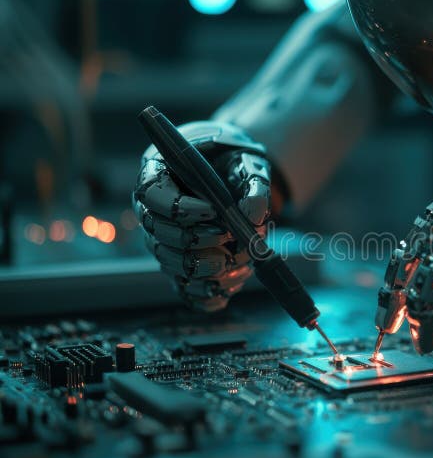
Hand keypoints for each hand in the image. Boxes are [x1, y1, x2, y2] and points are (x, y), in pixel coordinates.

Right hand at [133, 121, 274, 311]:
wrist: (236, 178)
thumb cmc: (233, 164)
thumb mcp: (248, 164)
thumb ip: (253, 185)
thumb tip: (252, 216)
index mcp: (161, 175)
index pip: (153, 195)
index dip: (181, 207)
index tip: (213, 211)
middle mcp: (155, 211)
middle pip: (160, 235)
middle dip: (197, 241)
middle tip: (230, 236)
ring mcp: (164, 242)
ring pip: (171, 263)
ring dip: (205, 269)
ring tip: (239, 262)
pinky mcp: (179, 265)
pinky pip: (183, 288)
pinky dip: (205, 294)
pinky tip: (228, 288)